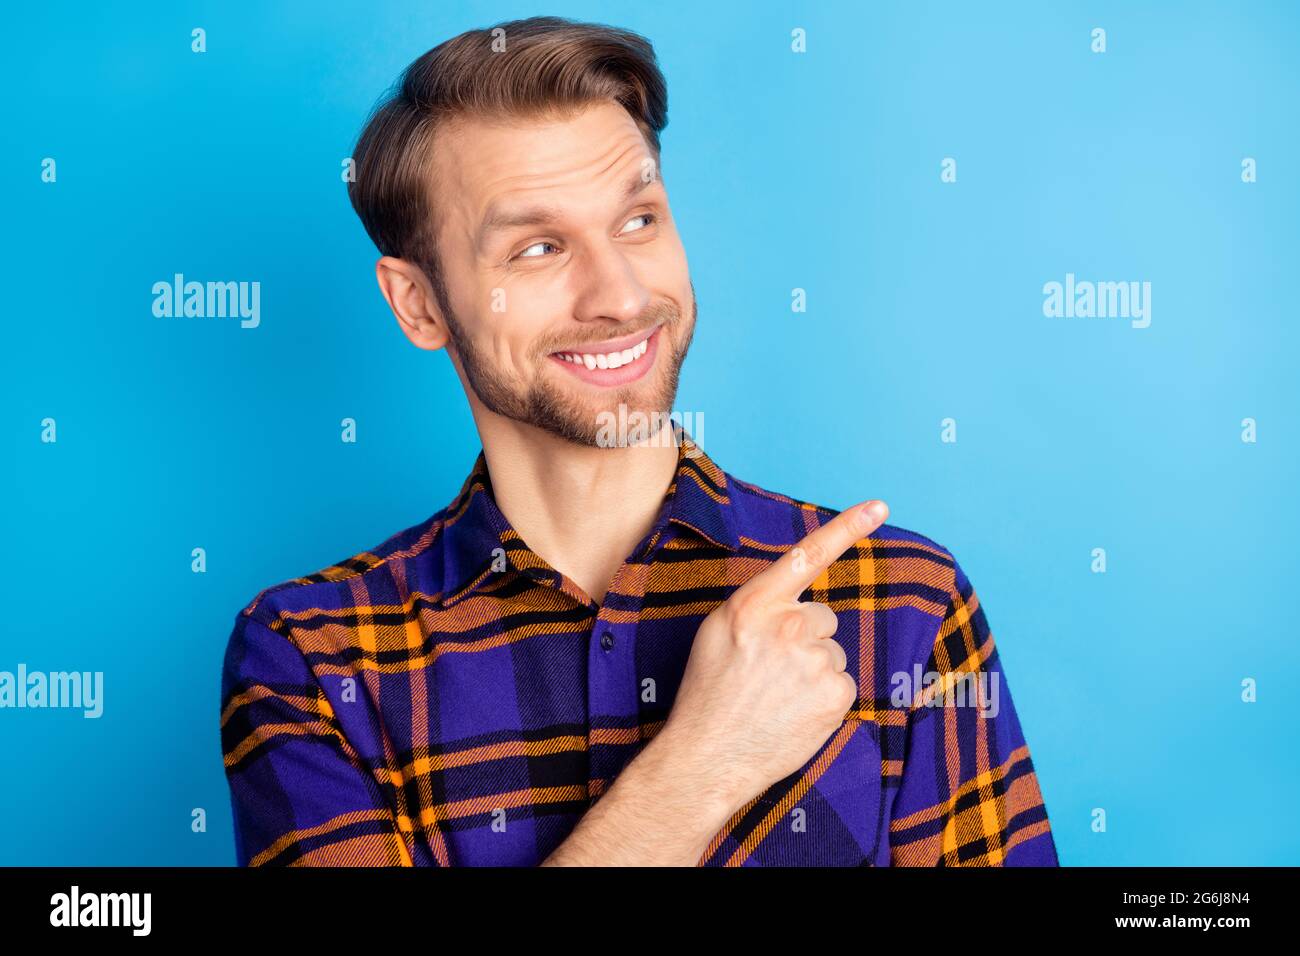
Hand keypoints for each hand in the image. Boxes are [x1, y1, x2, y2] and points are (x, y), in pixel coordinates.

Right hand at [657, 499, 889, 816]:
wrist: (707, 757)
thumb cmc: (708, 694)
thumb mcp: (717, 632)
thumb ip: (757, 607)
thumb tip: (794, 603)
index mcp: (755, 603)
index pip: (808, 555)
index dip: (847, 527)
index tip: (879, 506)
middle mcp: (789, 625)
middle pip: (822, 618)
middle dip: (805, 639)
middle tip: (770, 672)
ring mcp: (815, 660)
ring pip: (831, 654)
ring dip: (812, 672)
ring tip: (776, 698)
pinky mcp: (835, 694)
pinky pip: (841, 685)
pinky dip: (823, 700)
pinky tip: (794, 714)